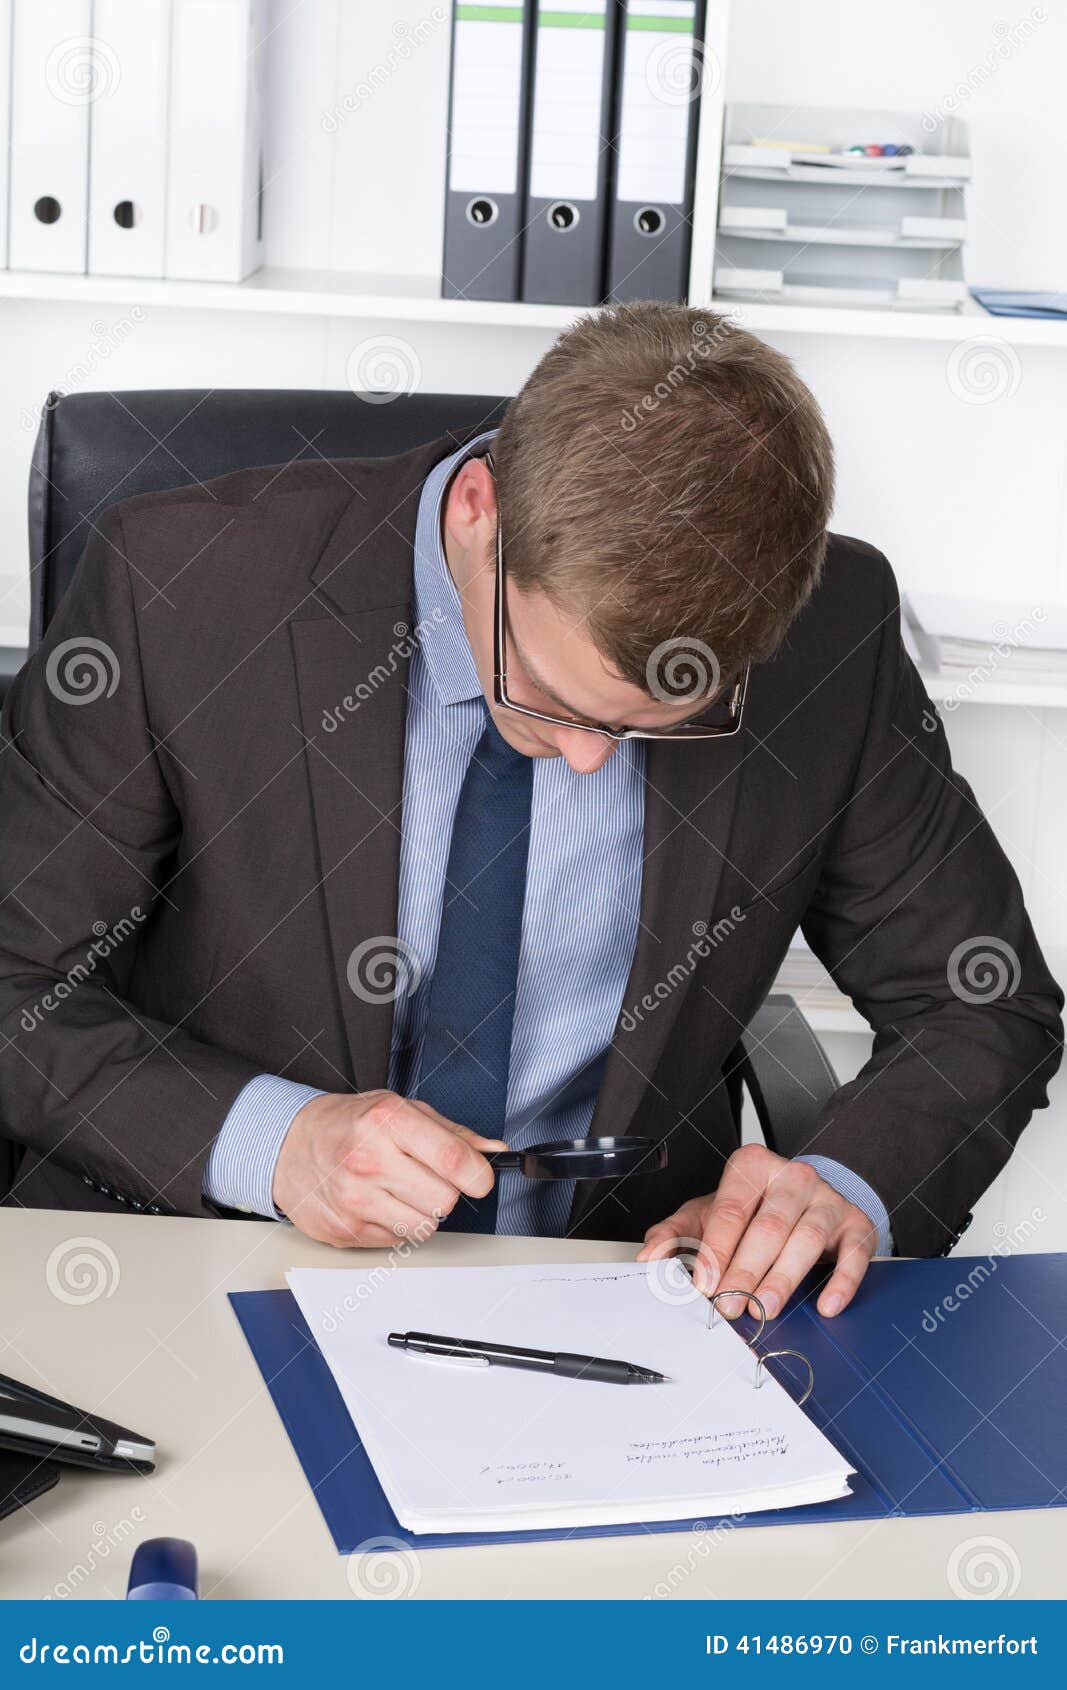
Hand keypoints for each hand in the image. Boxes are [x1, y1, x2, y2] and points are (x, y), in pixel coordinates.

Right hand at [272, 1090, 505, 1247]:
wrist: (287, 1145)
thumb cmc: (348, 1124)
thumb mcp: (400, 1109)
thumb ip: (451, 1133)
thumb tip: (492, 1151)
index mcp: (388, 1121)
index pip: (454, 1159)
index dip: (479, 1174)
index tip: (480, 1177)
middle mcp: (369, 1160)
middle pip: (445, 1199)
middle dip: (446, 1191)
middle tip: (427, 1176)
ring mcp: (355, 1199)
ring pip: (425, 1227)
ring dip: (422, 1211)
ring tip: (400, 1188)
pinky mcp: (346, 1230)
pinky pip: (398, 1241)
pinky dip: (396, 1224)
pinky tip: (378, 1201)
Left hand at [635, 1144, 877, 1318]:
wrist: (803, 1200)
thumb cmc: (752, 1209)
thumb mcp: (709, 1213)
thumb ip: (675, 1233)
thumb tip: (648, 1257)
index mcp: (752, 1167)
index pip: (732, 1209)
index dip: (716, 1249)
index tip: (704, 1282)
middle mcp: (793, 1177)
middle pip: (769, 1226)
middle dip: (747, 1270)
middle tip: (730, 1305)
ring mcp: (828, 1199)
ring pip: (807, 1238)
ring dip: (784, 1278)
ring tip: (766, 1308)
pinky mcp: (856, 1224)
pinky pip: (853, 1253)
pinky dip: (841, 1282)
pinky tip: (824, 1306)